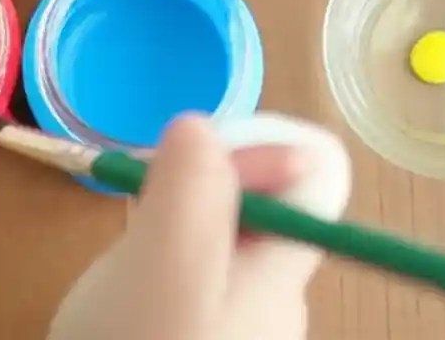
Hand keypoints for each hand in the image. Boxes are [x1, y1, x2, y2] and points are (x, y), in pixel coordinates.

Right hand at [48, 113, 350, 339]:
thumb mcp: (162, 273)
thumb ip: (191, 193)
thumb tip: (202, 125)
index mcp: (286, 269)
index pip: (317, 171)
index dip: (257, 147)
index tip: (189, 167)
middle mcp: (280, 295)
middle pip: (263, 199)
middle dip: (198, 190)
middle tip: (141, 213)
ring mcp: (244, 323)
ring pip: (221, 238)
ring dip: (172, 232)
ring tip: (128, 271)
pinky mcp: (206, 335)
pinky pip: (195, 278)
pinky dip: (160, 273)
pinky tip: (127, 305)